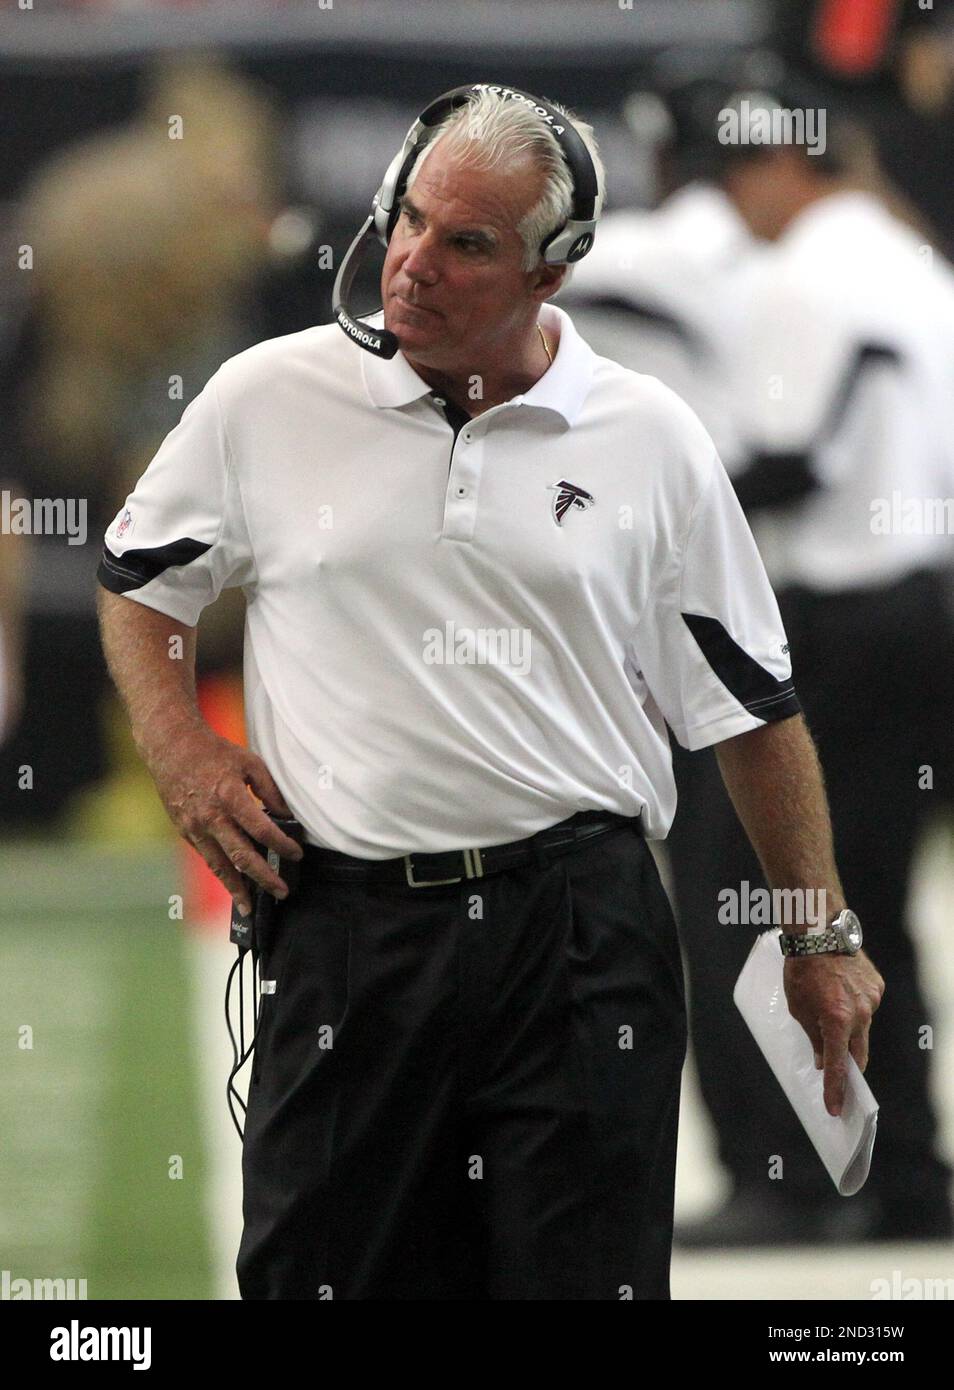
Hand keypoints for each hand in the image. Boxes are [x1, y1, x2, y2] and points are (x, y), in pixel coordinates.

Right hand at [144, 722, 303, 915]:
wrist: (171, 747)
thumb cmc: (215, 753)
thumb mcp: (250, 763)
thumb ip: (270, 791)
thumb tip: (287, 816)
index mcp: (230, 797)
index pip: (262, 830)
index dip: (282, 845)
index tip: (296, 854)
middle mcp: (211, 816)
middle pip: (241, 856)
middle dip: (264, 878)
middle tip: (282, 892)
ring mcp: (194, 826)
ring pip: (219, 865)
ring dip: (236, 888)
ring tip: (250, 907)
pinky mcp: (184, 831)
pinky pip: (206, 857)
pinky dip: (220, 872)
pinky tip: (232, 884)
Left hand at [783, 950, 884, 1116]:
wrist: (820, 934)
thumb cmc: (802, 970)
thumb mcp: (798, 1008)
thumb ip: (813, 1036)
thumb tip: (822, 1059)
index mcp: (837, 1021)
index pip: (837, 1066)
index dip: (835, 1090)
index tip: (835, 1109)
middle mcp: (860, 1014)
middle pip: (858, 1053)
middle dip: (848, 1067)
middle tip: (841, 1078)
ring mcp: (872, 1000)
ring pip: (863, 1029)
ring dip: (850, 1031)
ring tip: (832, 1014)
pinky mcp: (877, 987)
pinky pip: (867, 1007)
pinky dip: (856, 1008)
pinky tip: (842, 994)